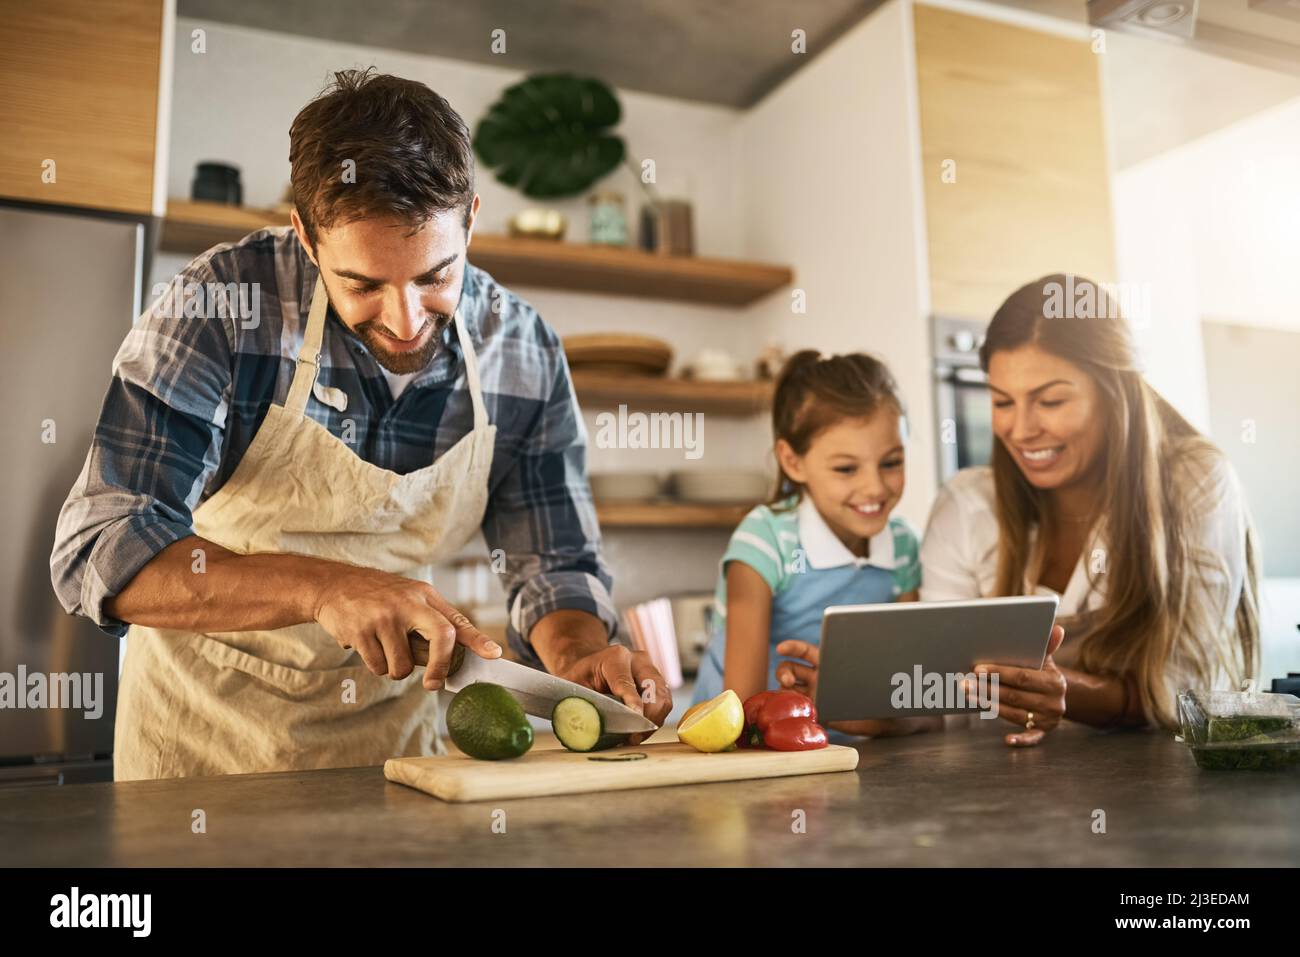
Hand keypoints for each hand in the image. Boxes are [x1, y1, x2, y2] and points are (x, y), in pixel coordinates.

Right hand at [313, 565, 500, 688]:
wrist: (333, 585)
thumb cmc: (379, 597)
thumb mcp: (410, 597)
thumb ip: (431, 623)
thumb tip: (450, 661)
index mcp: (425, 596)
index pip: (457, 620)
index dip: (478, 640)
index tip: (494, 655)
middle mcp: (408, 604)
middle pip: (442, 638)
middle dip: (440, 667)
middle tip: (433, 683)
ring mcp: (385, 617)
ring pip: (403, 665)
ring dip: (395, 669)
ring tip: (384, 650)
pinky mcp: (361, 631)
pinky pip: (378, 666)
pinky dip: (375, 665)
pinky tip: (367, 645)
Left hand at [555, 644, 671, 745]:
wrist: (588, 666)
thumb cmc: (578, 677)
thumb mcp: (571, 686)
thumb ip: (581, 703)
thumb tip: (588, 726)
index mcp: (615, 657)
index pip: (627, 683)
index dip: (634, 703)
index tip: (636, 719)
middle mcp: (638, 660)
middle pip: (655, 689)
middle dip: (649, 717)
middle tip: (634, 737)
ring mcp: (650, 670)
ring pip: (664, 698)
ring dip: (654, 720)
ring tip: (636, 736)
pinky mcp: (656, 682)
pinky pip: (664, 703)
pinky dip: (656, 718)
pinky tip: (640, 729)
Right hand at [776, 640, 939, 737]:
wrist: (894, 717)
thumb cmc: (888, 690)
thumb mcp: (878, 673)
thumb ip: (867, 664)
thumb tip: (867, 651)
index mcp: (830, 661)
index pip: (805, 651)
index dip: (792, 647)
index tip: (782, 648)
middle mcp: (820, 677)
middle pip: (790, 669)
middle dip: (784, 672)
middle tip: (788, 681)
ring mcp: (818, 696)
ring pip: (790, 689)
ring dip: (783, 691)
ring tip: (789, 697)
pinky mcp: (821, 714)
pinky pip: (799, 711)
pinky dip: (790, 710)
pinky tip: (791, 713)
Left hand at [973, 624, 1066, 746]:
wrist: (1057, 695)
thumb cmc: (1042, 672)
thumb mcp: (1045, 659)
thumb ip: (1046, 645)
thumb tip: (1057, 628)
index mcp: (1055, 682)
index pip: (1022, 677)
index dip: (999, 673)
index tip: (977, 668)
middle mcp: (1054, 703)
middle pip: (1014, 696)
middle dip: (987, 689)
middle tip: (964, 682)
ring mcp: (1049, 720)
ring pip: (1014, 714)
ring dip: (989, 705)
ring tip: (968, 695)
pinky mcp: (1043, 732)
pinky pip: (1031, 738)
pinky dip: (1020, 740)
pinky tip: (1007, 740)